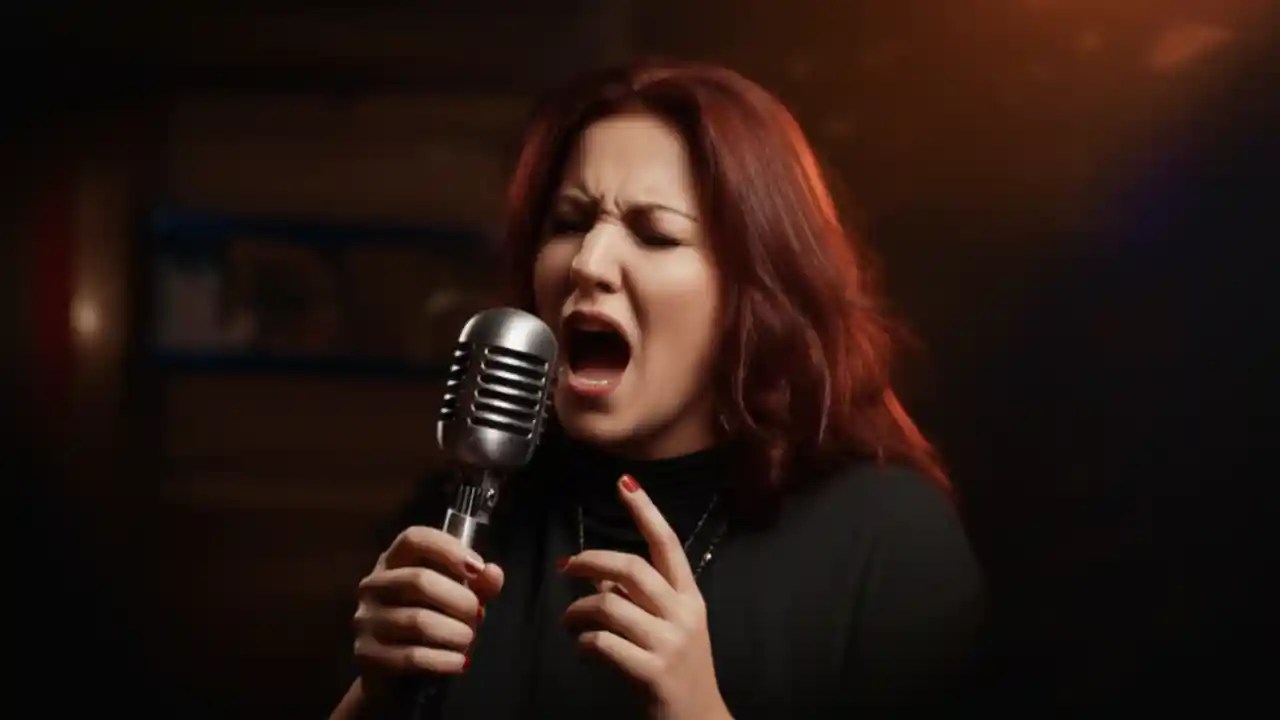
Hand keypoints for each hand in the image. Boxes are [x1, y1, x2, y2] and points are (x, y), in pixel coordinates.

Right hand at [351, 526, 504, 703]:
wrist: (397, 672)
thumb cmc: (430, 621)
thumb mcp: (458, 597)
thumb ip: (478, 584)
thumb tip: (493, 573)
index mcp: (394, 561)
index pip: (414, 539)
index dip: (448, 549)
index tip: (478, 569)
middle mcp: (373, 585)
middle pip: (419, 580)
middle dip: (460, 600)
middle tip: (479, 616)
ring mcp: (366, 620)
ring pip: (417, 621)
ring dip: (454, 632)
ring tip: (468, 639)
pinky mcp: (366, 654)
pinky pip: (410, 656)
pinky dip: (442, 660)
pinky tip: (458, 662)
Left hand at [559, 474, 731, 719]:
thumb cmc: (677, 670)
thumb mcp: (666, 628)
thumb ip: (637, 600)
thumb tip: (599, 579)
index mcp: (690, 597)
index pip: (667, 544)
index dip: (645, 511)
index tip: (625, 483)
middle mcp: (683, 614)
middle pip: (631, 569)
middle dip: (592, 561)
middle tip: (567, 566)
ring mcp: (669, 643)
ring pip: (610, 605)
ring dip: (578, 610)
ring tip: (568, 620)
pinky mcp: (651, 671)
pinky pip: (603, 643)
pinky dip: (583, 642)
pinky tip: (582, 648)